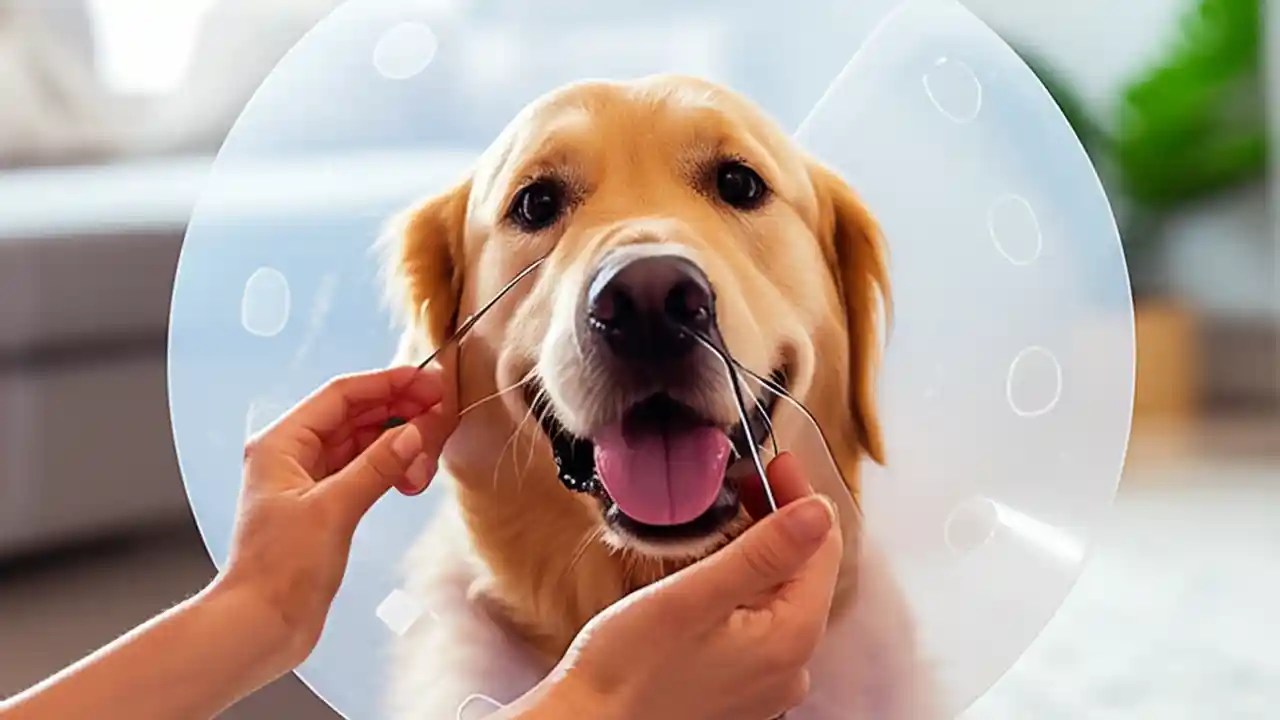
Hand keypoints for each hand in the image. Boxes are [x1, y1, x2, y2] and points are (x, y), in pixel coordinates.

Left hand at [217, 365, 456, 664]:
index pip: (342, 395)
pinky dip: (389, 470)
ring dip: (398, 444)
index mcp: (282, 443)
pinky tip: (410, 478)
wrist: (262, 624)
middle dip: (399, 411)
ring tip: (428, 455)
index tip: (428, 382)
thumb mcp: (333, 509)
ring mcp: (307, 481)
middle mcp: (291, 455)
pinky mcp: (322, 506)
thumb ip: (377, 465)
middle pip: (354, 415)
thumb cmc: (279, 569)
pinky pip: (363, 471)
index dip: (388, 384)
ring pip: (362, 444)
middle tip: (440, 410)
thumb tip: (414, 432)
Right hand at [512, 453, 842, 719]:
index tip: (774, 462)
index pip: (823, 549)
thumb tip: (818, 512)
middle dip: (781, 521)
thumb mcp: (694, 596)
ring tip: (730, 516)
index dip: (801, 497)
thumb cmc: (627, 670)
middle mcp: (791, 668)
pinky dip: (745, 589)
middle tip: (746, 478)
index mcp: (790, 639)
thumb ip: (763, 552)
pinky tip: (716, 572)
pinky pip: (759, 625)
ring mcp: (767, 683)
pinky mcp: (741, 689)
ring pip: (781, 598)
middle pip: (805, 573)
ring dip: (762, 553)